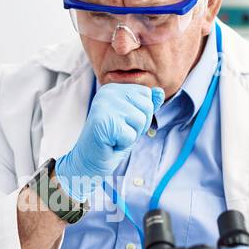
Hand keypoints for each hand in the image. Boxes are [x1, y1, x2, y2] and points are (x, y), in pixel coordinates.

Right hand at [55, 84, 163, 200]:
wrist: (89, 160)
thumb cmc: (111, 140)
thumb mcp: (133, 121)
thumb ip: (146, 105)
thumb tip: (160, 91)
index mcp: (113, 88)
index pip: (146, 94)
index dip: (142, 114)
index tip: (124, 122)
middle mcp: (107, 92)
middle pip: (146, 106)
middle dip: (139, 125)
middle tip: (120, 132)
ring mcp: (104, 106)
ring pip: (140, 120)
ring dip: (131, 135)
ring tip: (115, 137)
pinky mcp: (103, 121)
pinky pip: (130, 135)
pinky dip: (123, 144)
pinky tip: (110, 143)